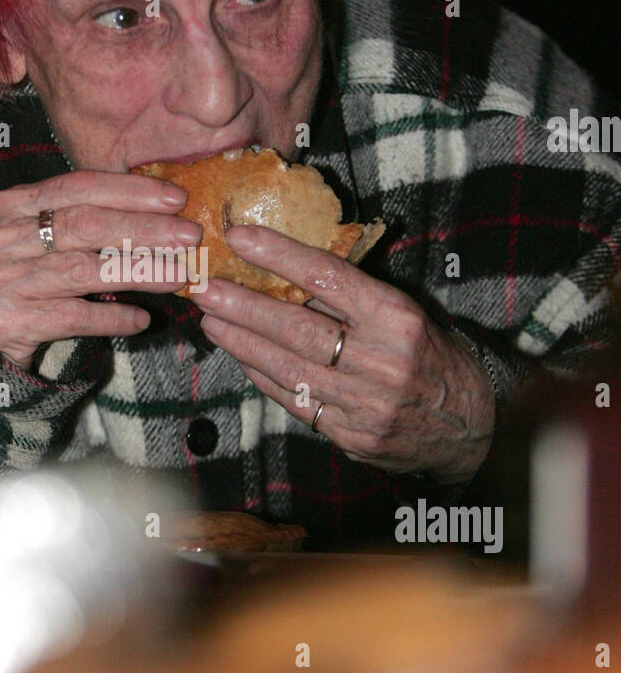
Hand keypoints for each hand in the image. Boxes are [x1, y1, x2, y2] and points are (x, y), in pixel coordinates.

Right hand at [0, 170, 198, 369]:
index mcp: (5, 207)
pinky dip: (113, 317)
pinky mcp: (7, 322)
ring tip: (180, 276)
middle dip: (145, 228)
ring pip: (85, 270)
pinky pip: (74, 316)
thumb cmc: (20, 285)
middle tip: (189, 236)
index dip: (130, 191)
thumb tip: (157, 210)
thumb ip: (77, 221)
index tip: (177, 198)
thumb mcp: (36, 243)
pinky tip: (142, 319)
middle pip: (84, 225)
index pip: (76, 187)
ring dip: (140, 272)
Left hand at [189, 224, 494, 483]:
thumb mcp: (404, 314)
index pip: (328, 276)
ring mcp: (365, 404)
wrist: (469, 425)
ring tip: (210, 320)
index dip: (279, 255)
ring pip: (288, 368)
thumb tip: (286, 273)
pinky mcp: (352, 436)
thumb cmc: (431, 355)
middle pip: (297, 327)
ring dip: (242, 343)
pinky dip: (263, 377)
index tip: (239, 236)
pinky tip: (240, 356)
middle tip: (203, 288)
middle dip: (242, 306)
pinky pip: (295, 401)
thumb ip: (352, 298)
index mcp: (397, 317)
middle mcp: (382, 360)